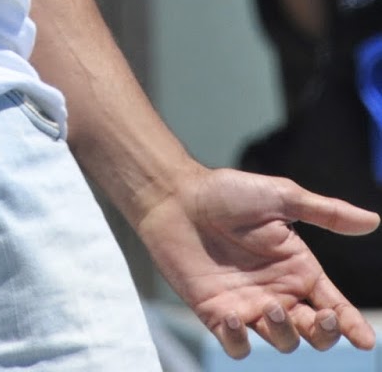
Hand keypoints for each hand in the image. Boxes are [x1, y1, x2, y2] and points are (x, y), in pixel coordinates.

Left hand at [137, 163, 379, 358]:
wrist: (175, 196)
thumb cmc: (227, 193)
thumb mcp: (280, 198)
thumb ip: (325, 213)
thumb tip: (373, 220)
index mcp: (297, 267)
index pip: (333, 304)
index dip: (351, 324)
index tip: (363, 339)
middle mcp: (278, 291)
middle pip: (314, 332)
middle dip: (324, 334)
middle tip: (320, 319)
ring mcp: (248, 305)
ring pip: (282, 341)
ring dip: (284, 333)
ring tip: (273, 309)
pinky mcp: (217, 315)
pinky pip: (236, 345)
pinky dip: (240, 341)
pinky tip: (234, 318)